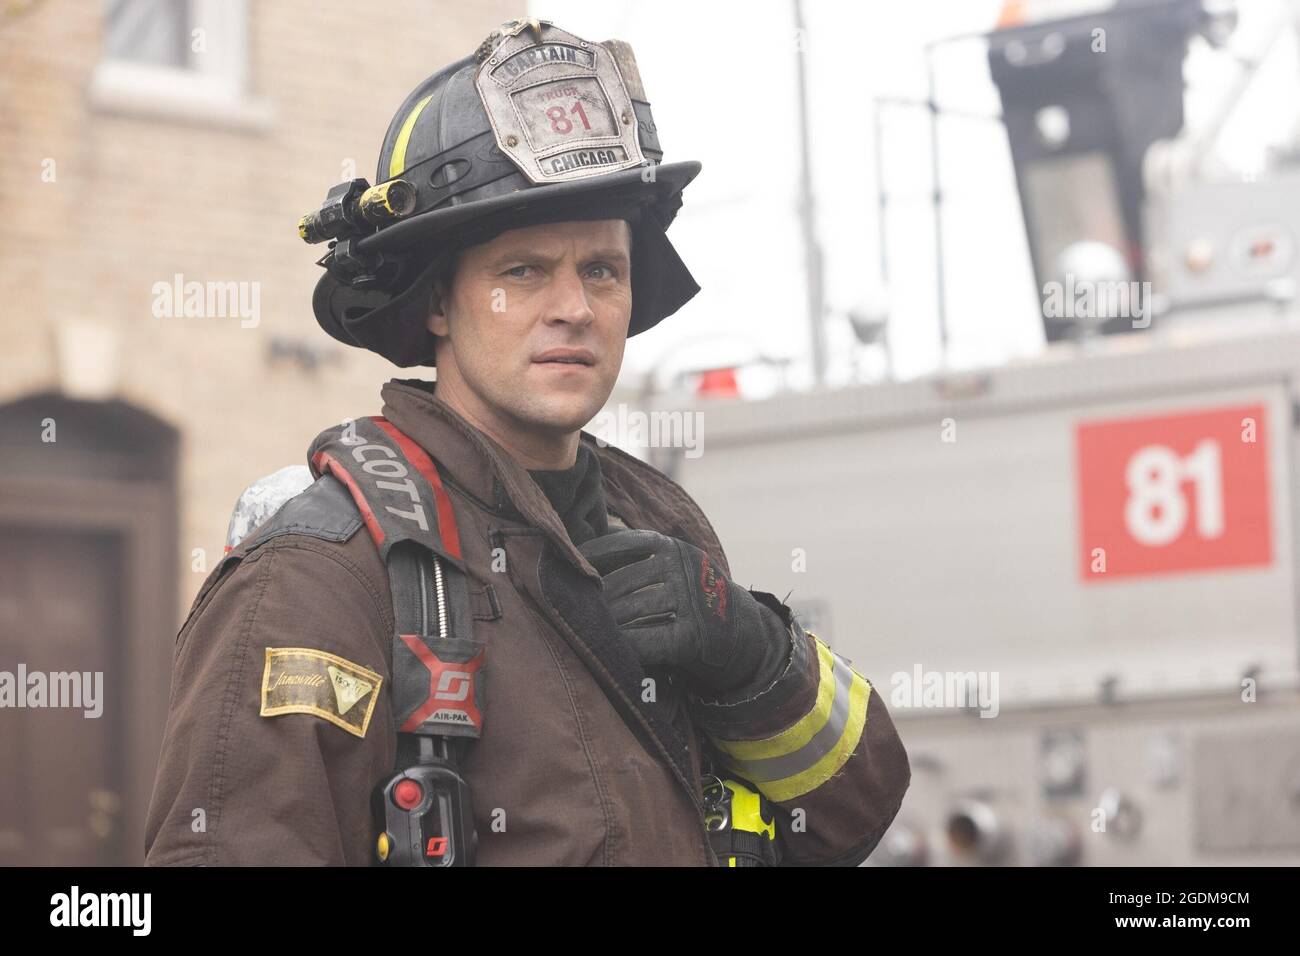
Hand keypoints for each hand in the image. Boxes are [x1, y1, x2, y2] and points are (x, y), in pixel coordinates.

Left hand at [578, 529, 791, 694]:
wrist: (745, 634)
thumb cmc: (696, 599)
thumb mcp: (677, 567)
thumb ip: (641, 557)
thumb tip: (588, 547)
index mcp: (676, 549)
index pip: (628, 543)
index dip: (596, 553)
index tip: (571, 562)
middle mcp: (686, 569)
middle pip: (627, 580)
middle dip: (598, 595)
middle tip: (572, 604)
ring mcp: (693, 602)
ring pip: (635, 608)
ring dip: (608, 619)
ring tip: (587, 626)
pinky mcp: (696, 636)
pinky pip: (650, 639)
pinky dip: (628, 643)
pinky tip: (612, 646)